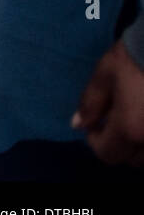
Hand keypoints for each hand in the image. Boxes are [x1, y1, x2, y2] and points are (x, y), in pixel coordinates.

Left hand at [73, 39, 143, 166]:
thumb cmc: (136, 55)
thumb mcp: (106, 74)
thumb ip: (91, 103)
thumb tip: (78, 125)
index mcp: (131, 129)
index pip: (108, 154)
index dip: (96, 140)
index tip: (95, 124)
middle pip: (133, 158)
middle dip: (121, 144)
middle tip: (117, 120)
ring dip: (141, 143)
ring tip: (136, 116)